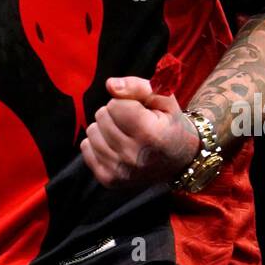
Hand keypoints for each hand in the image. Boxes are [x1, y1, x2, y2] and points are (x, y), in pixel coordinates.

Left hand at [81, 77, 200, 188]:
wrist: (178, 160)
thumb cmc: (169, 124)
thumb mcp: (163, 99)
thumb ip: (137, 86)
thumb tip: (110, 85)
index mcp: (150, 135)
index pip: (115, 104)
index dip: (126, 102)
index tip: (140, 111)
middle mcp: (134, 157)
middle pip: (101, 117)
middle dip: (114, 114)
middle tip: (132, 123)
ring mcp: (120, 171)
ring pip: (91, 132)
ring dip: (105, 128)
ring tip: (124, 134)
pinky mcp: (108, 180)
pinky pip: (86, 148)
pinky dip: (98, 143)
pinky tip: (115, 146)